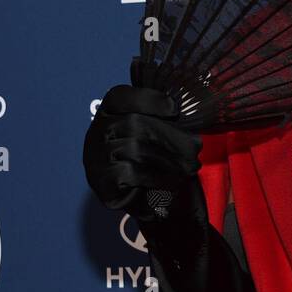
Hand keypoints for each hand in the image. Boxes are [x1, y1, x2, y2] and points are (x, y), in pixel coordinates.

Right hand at [83, 85, 199, 221]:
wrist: (134, 195)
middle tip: (195, 149)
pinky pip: (131, 173)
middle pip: (133, 122)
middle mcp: (96, 131)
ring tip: (189, 167)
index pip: (119, 96)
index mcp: (107, 113)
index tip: (174, 110)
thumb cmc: (146, 158)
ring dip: (168, 158)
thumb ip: (161, 118)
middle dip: (169, 135)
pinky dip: (157, 177)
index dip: (149, 99)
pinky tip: (172, 181)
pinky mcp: (101, 181)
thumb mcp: (151, 131)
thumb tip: (185, 114)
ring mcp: (96, 156)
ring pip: (134, 148)